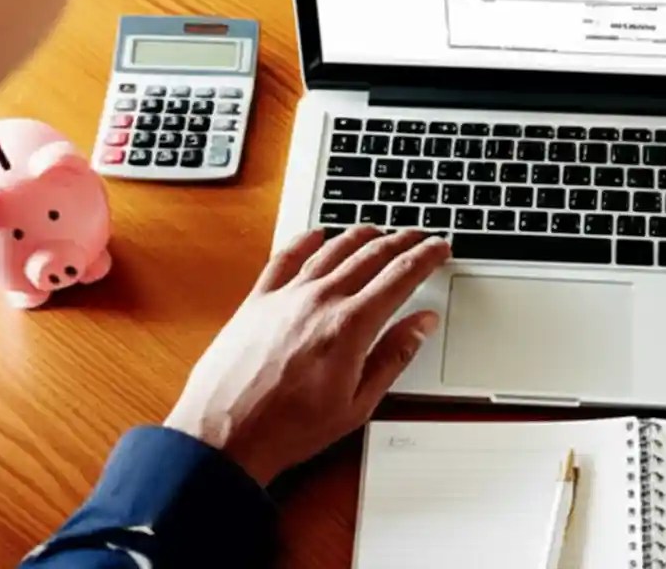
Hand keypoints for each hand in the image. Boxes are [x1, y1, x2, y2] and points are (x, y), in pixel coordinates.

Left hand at [164, 227, 451, 484]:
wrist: (225, 434)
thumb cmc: (288, 427)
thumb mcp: (358, 404)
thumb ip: (394, 356)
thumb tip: (422, 323)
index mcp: (351, 326)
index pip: (401, 276)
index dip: (426, 257)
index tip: (440, 248)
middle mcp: (321, 300)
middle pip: (370, 255)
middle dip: (401, 241)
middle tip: (418, 236)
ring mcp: (287, 296)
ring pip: (332, 249)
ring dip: (360, 235)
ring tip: (378, 231)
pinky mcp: (258, 300)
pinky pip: (286, 257)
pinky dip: (306, 240)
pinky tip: (318, 234)